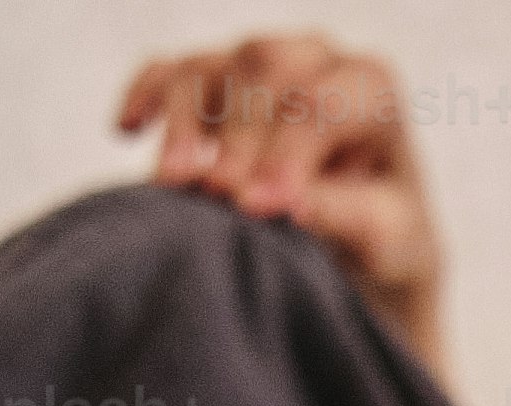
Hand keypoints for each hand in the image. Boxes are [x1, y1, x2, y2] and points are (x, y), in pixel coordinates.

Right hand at [117, 32, 444, 366]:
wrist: (361, 241)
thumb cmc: (382, 236)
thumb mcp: (383, 238)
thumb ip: (342, 215)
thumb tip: (285, 204)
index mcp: (371, 88)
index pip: (322, 102)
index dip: (286, 152)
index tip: (259, 206)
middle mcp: (315, 58)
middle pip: (263, 67)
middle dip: (236, 135)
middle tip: (217, 198)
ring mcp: (260, 65)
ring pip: (211, 66)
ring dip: (184, 122)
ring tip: (172, 184)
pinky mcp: (216, 82)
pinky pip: (170, 71)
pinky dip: (147, 95)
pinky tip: (127, 130)